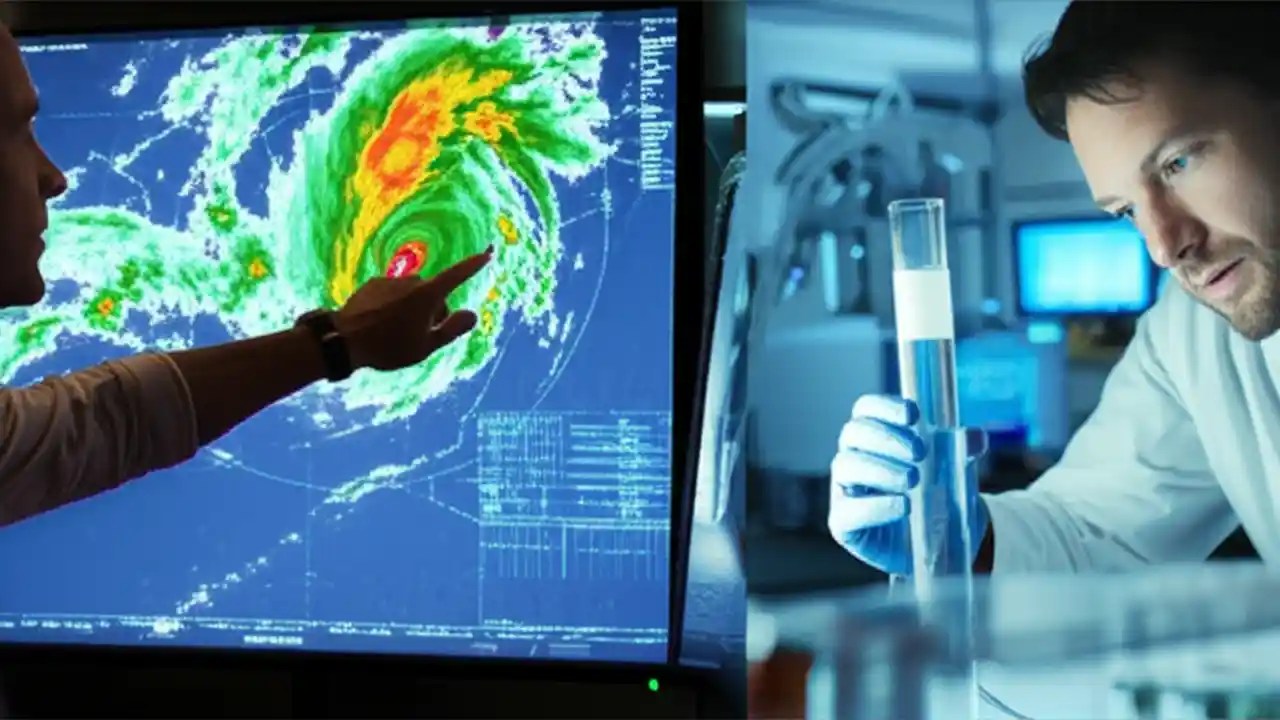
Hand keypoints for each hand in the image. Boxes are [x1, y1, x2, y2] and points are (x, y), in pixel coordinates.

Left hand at [335, 247, 492, 371]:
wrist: (343, 339)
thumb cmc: (389, 346)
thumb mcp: (426, 346)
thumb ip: (452, 329)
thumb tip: (472, 314)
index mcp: (427, 295)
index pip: (457, 276)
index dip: (473, 265)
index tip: (486, 254)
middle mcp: (411, 281)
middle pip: (433, 293)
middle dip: (433, 310)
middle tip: (420, 336)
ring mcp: (390, 281)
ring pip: (412, 293)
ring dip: (412, 307)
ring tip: (396, 332)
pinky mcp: (373, 284)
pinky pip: (393, 292)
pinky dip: (394, 304)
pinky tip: (380, 324)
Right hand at [828, 394, 987, 575]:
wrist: (935, 542)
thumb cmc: (934, 495)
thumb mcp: (951, 469)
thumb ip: (962, 451)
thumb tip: (976, 438)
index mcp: (873, 436)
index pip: (866, 409)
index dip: (885, 407)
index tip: (913, 415)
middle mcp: (853, 458)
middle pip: (853, 433)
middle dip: (887, 438)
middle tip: (920, 452)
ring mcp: (844, 490)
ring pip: (846, 466)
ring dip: (881, 469)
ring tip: (913, 479)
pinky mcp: (844, 523)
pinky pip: (848, 510)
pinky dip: (876, 506)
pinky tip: (903, 506)